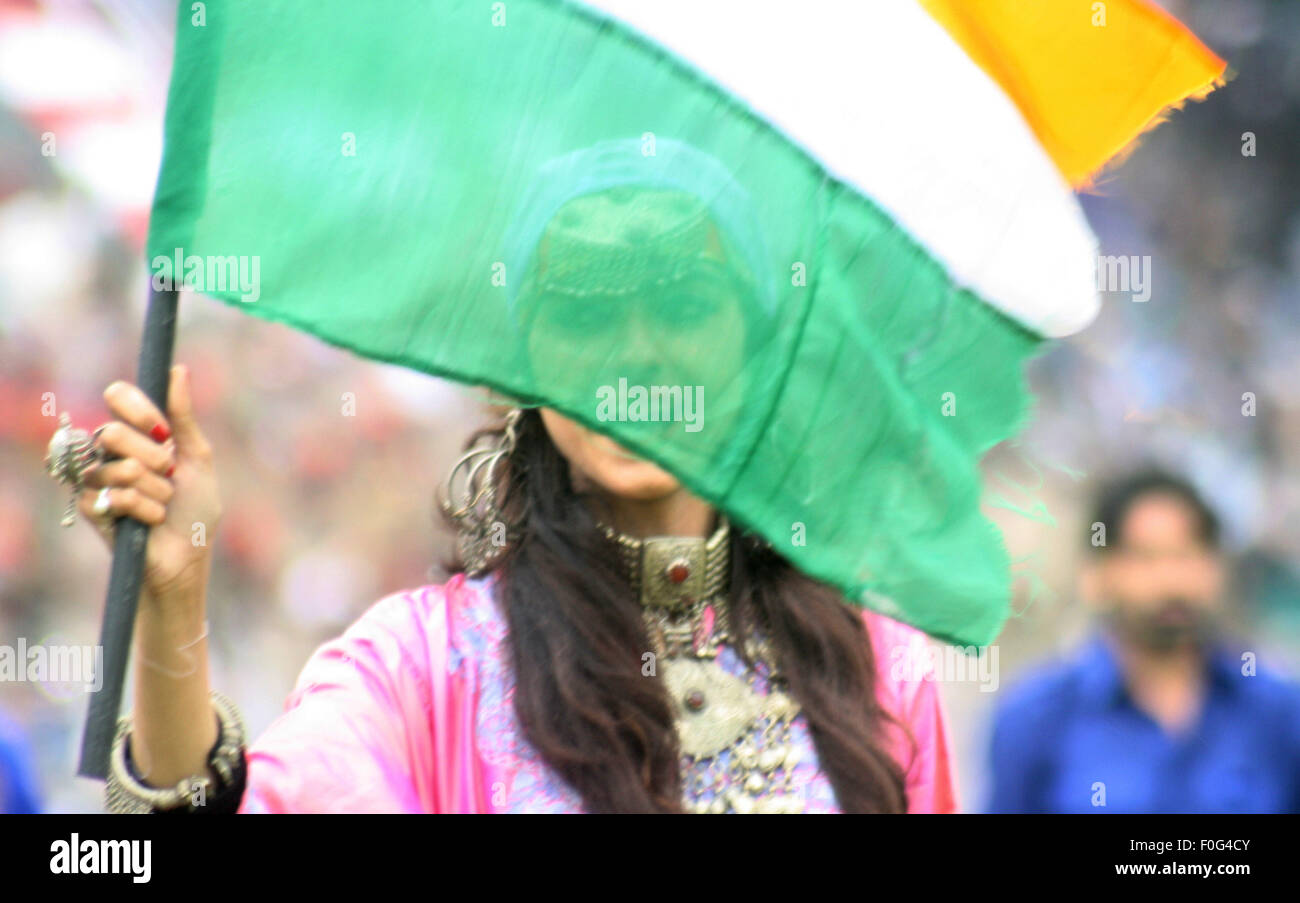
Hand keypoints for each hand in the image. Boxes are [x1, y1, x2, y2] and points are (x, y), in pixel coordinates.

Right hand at [76, 364, 221, 604]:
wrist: (187, 559)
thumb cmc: (196, 511)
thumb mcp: (198, 458)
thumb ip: (184, 416)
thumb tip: (178, 370)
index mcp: (140, 433)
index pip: (118, 396)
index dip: (136, 407)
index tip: (161, 429)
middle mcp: (113, 451)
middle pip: (113, 432)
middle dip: (153, 458)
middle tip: (169, 475)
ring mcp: (98, 479)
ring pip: (117, 467)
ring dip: (154, 489)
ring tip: (162, 504)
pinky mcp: (90, 508)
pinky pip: (115, 497)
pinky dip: (144, 510)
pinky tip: (149, 522)